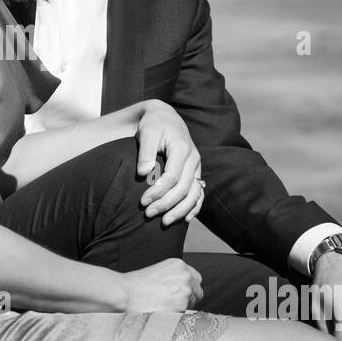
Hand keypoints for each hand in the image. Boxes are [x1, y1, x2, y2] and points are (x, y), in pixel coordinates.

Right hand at [121, 259, 202, 312]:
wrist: (124, 293)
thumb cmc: (135, 286)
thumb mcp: (158, 273)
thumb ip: (173, 278)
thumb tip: (181, 291)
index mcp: (179, 265)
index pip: (194, 279)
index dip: (187, 289)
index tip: (178, 295)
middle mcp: (186, 275)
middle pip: (197, 292)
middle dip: (188, 299)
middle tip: (171, 304)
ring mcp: (186, 289)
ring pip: (193, 304)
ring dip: (182, 308)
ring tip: (163, 308)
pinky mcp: (183, 304)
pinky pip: (186, 314)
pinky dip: (177, 316)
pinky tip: (163, 313)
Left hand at [134, 100, 204, 225]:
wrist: (166, 118)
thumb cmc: (153, 125)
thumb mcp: (147, 133)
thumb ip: (145, 152)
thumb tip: (142, 172)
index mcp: (182, 148)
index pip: (172, 176)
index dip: (157, 192)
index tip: (142, 202)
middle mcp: (193, 159)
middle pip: (183, 188)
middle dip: (166, 204)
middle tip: (148, 214)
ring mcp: (196, 167)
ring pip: (194, 194)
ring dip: (180, 210)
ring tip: (165, 222)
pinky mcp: (195, 172)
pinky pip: (199, 193)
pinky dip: (194, 207)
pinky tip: (185, 219)